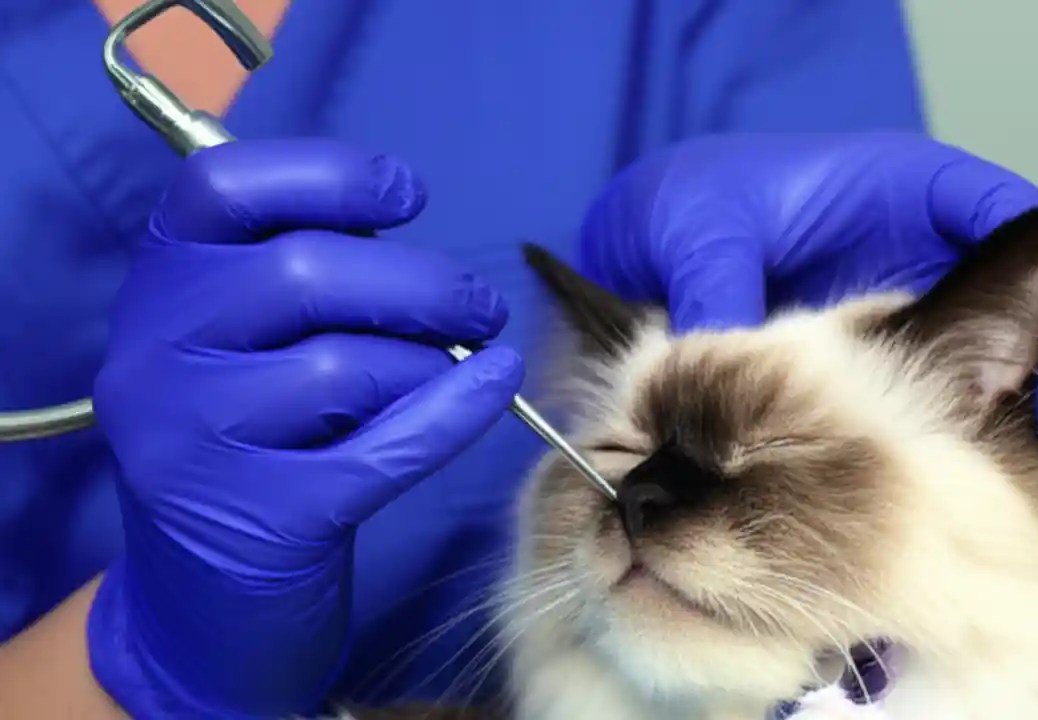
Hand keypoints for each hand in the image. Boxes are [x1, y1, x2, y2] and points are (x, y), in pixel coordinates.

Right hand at [87, 139, 524, 717]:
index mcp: (155, 286)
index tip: (408, 196)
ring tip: (461, 369)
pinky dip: (457, 411)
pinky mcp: (261, 518)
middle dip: (422, 283)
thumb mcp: (240, 346)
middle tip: (477, 306)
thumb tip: (409, 236)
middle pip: (304, 273)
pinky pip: (387, 447)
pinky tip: (494, 389)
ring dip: (432, 363)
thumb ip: (297, 277)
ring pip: (347, 365)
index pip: (223, 186)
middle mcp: (155, 355)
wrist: (200, 601)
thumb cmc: (248, 444)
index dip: (330, 174)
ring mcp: (196, 441)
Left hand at [578, 132, 1037, 454]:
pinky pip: (940, 401)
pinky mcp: (881, 369)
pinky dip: (958, 442)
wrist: (643, 253)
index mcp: (897, 187)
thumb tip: (730, 353)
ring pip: (994, 358)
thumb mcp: (693, 226)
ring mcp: (905, 312)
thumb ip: (718, 280)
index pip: (1000, 209)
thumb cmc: (681, 207)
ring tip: (1029, 485)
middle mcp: (918, 250)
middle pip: (1024, 294)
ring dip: (1019, 417)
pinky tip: (954, 490)